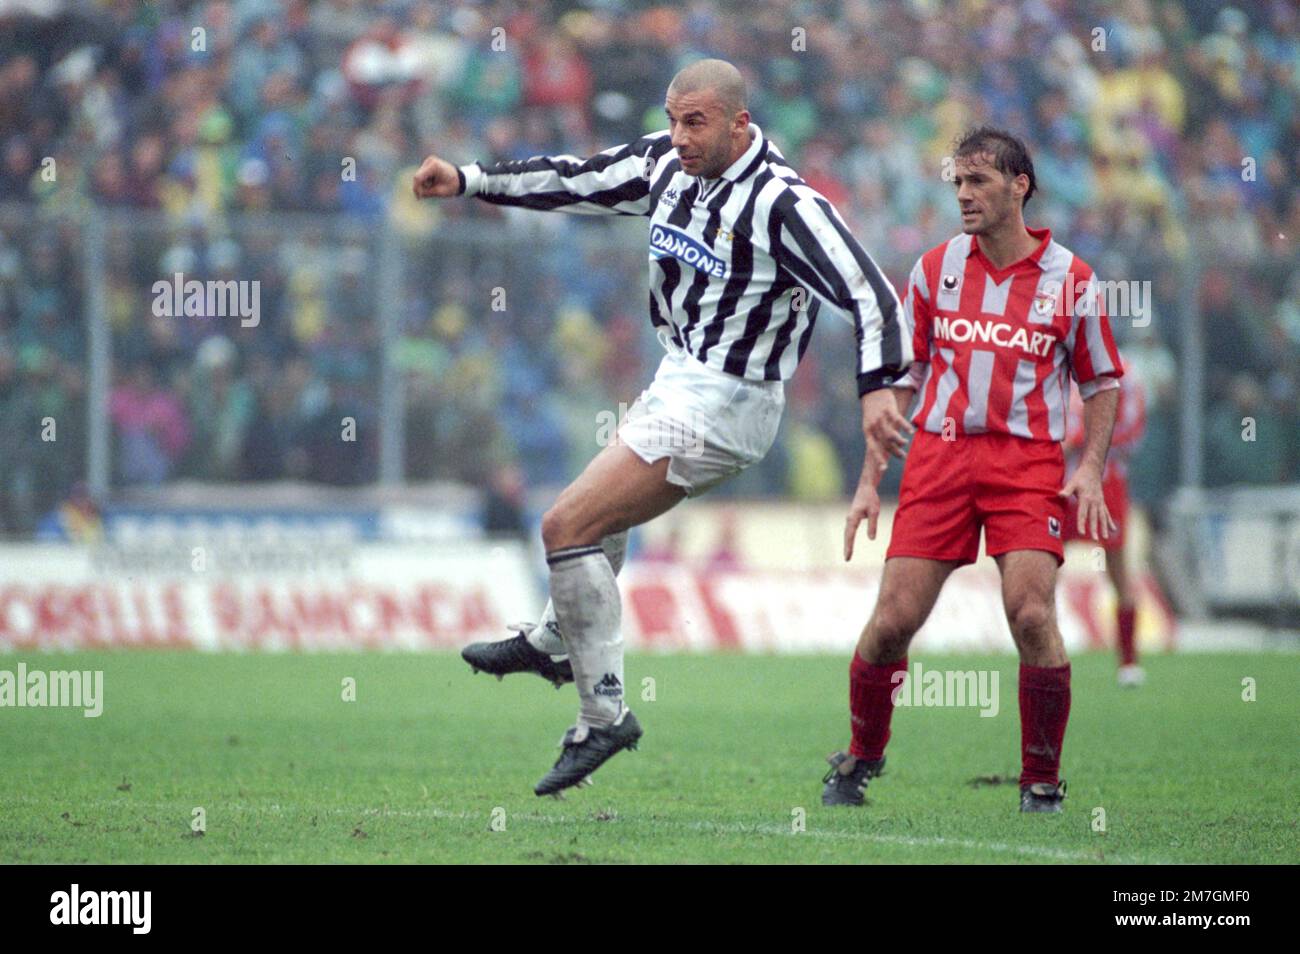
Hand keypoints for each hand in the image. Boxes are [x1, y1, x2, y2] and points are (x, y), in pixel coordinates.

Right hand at [412, 154, 460, 198]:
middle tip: (428, 195)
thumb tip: (417, 193)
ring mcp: (429, 161)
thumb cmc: (452, 185)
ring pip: (419, 176)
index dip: (416, 188)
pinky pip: (422, 174)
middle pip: (418, 177)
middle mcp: (430, 161)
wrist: (460, 178)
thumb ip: (427, 192)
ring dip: (424, 184)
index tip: (419, 198)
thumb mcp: (440, 192)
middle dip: (421, 187)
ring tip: (435, 186)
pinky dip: (426, 181)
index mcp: (434, 166)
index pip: (418, 177)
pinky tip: (434, 182)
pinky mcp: (428, 163)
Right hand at [843, 446, 887, 560]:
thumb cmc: (871, 498)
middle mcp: (849, 519)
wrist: (866, 487)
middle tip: (847, 559)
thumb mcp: (874, 511)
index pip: (850, 535)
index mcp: (853, 518)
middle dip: (847, 547)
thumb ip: (872, 525)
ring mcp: (850, 518)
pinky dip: (849, 538)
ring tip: (848, 555)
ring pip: (847, 533)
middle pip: (846, 535)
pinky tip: (849, 544)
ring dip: (847, 543)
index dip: (849, 546)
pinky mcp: (853, 518)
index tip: (848, 556)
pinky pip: (849, 530)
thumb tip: (871, 539)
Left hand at [861, 387, 912, 458]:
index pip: (873, 448)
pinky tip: (911, 432)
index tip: (884, 469)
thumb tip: (883, 449)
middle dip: (894, 452)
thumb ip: (876, 435)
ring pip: (891, 434)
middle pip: (884, 443)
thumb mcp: (869, 423)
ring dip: (899, 441)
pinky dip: (905, 427)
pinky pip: (898, 420)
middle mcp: (873, 426)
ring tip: (905, 444)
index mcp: (867, 431)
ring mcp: (881, 418)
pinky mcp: (889, 409)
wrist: (872, 389)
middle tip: (903, 457)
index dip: (878, 459)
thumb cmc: (872, 409)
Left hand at [1059, 465, 1115, 540]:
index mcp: (1086, 498)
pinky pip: (1107, 513)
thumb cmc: (1080, 477)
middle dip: (1094, 529)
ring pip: (1102, 517)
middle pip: (1094, 517)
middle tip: (1095, 539)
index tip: (1082, 533)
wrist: (1093, 470)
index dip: (1082, 524)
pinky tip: (1113, 530)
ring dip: (1104, 527)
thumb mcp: (1072, 482)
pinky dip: (1110, 521)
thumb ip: (1067, 490)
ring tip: (1105, 537)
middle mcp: (1094, 502)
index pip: (1083, 514)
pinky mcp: (1102, 502)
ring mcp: (1099, 502)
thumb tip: (1059, 495)